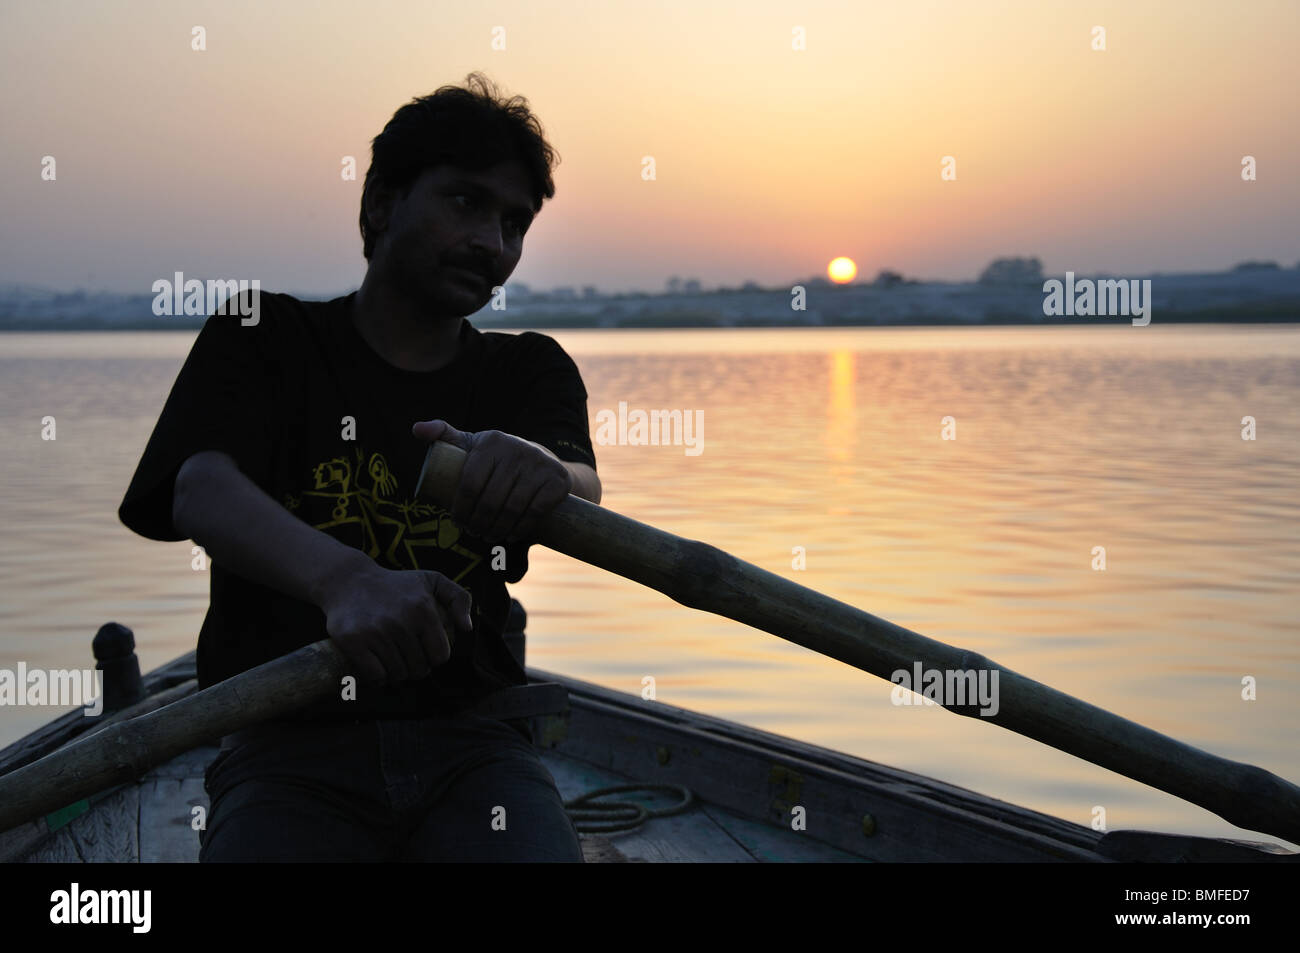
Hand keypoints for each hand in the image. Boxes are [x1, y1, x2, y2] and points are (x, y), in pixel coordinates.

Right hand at [318, 563, 472, 686]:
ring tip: (391, 657)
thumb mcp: (432, 580)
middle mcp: (401, 621)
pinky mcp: (352, 641)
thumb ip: (459, 598)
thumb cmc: (396, 585)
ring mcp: (375, 632)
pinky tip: (376, 665)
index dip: (434, 657)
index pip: (440, 656)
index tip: (425, 650)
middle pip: (419, 669)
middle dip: (415, 667)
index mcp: (423, 609)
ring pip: (397, 674)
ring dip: (396, 672)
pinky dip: (378, 677)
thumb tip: (466, 628)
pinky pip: (375, 676)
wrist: (349, 580)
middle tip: (406, 655)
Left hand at [411, 419, 571, 542]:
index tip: (458, 523)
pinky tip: (511, 535)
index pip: (469, 483)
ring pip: (512, 508)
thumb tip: (416, 429)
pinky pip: (536, 511)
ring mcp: (539, 463)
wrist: (543, 462)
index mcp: (490, 441)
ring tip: (489, 537)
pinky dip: (521, 528)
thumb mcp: (472, 444)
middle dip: (478, 523)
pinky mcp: (557, 479)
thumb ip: (444, 435)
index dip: (461, 509)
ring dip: (497, 530)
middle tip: (474, 534)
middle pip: (490, 499)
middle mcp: (516, 448)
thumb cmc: (497, 459)